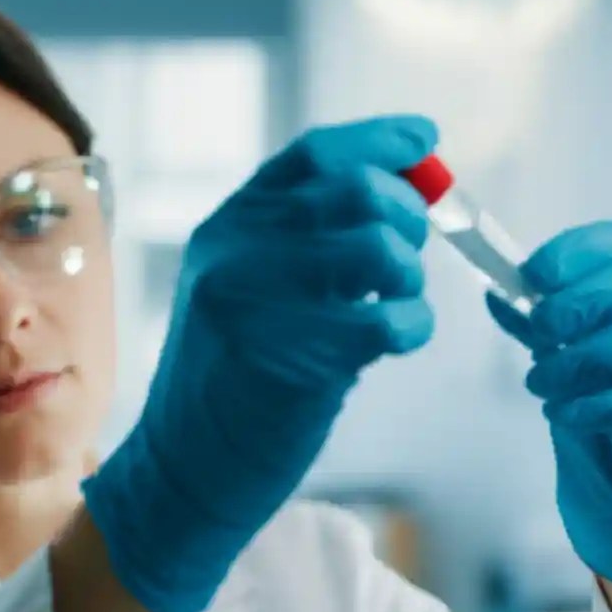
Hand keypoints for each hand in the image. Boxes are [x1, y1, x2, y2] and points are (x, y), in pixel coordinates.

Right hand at [82, 116, 437, 611]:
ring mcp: (257, 301)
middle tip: (409, 257)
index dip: (380, 142)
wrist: (186, 471)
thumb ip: (311, 243)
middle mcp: (235, 250)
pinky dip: (414, 325)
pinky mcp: (289, 358)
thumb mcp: (254, 291)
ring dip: (410, 278)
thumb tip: (407, 195)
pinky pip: (388, 319)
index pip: (315, 154)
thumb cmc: (237, 383)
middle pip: (356, 191)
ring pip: (377, 249)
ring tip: (397, 306)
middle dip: (406, 217)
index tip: (425, 140)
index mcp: (228, 225)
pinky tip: (398, 342)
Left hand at [487, 221, 611, 586]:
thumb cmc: (594, 394)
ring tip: (543, 382)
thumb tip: (495, 293)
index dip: (578, 254)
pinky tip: (568, 414)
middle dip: (588, 299)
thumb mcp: (555, 348)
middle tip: (540, 330)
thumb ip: (531, 319)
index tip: (532, 276)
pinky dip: (606, 405)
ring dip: (590, 357)